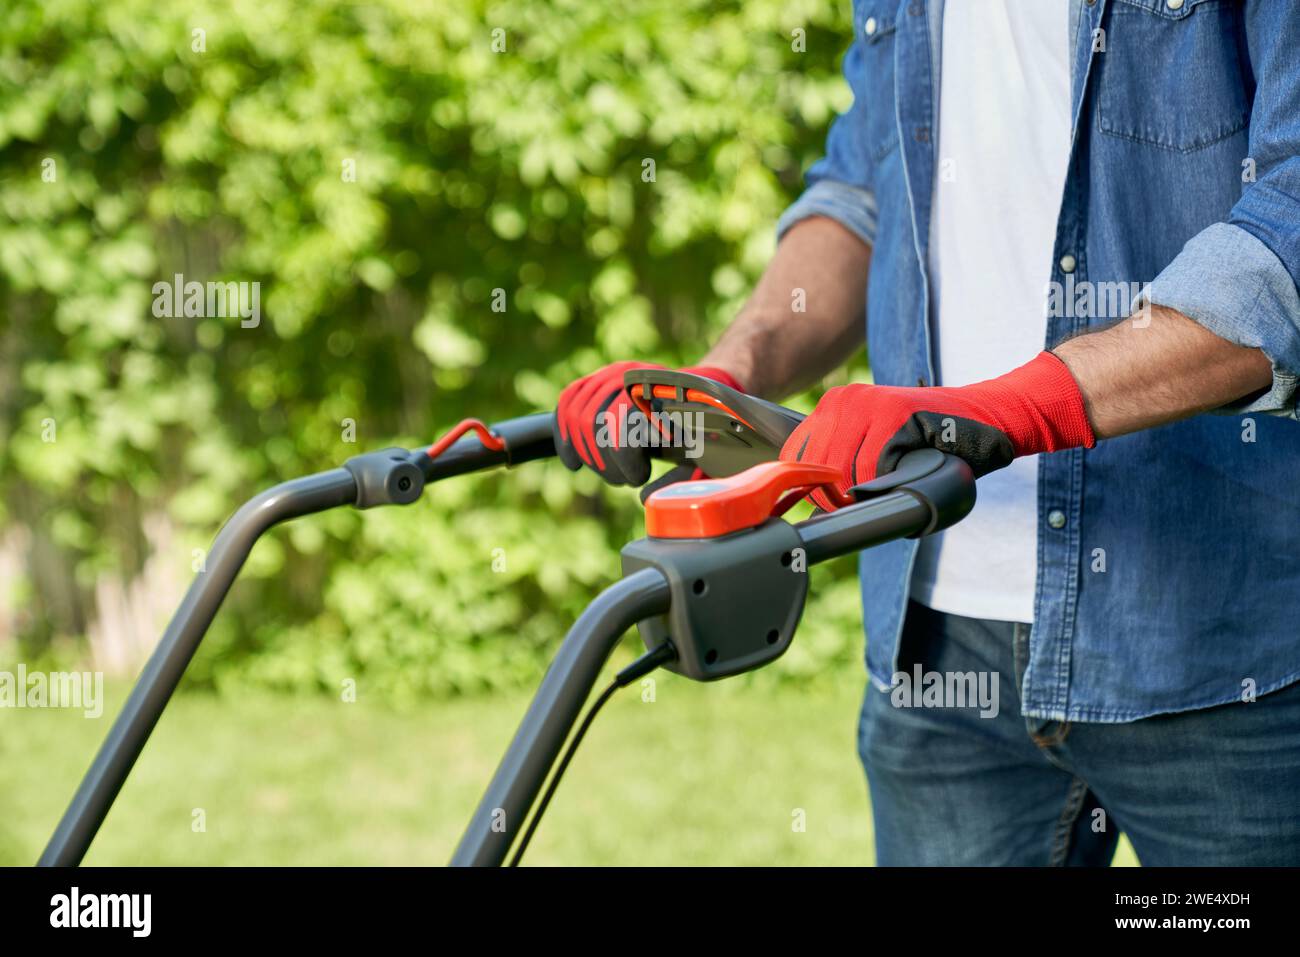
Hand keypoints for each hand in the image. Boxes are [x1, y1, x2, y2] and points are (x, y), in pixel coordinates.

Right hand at [554, 360, 743, 486]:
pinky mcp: (594, 382)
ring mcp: (610, 375)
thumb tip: (644, 498)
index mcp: (661, 391)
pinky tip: (574, 463)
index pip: (625, 422)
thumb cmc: (703, 432)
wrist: (700, 393)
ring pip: (578, 416)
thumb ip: (680, 476)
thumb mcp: (700, 454)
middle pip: (596, 422)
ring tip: (610, 472)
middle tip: (625, 479)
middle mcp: (631, 375)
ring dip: (590, 455)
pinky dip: (565, 435)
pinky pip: (567, 403)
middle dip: (606, 462)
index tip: (639, 477)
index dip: (626, 458)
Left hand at [780, 351, 1094, 510]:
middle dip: (833, 498)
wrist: (984, 420)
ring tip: (883, 491)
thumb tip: (809, 504)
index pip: (795, 454)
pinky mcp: (892, 412)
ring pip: (840, 470)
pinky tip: (900, 478)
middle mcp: (844, 399)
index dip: (810, 488)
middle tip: (858, 507)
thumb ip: (844, 459)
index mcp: (834, 404)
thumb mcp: (876, 441)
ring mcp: (867, 402)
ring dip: (859, 494)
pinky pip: (869, 468)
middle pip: (815, 466)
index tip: (831, 506)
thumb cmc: (930, 441)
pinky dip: (881, 485)